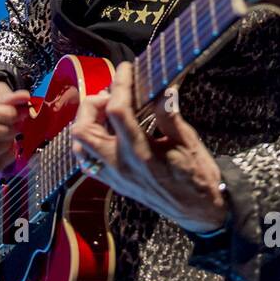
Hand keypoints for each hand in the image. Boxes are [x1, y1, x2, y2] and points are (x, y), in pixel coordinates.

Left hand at [70, 61, 227, 234]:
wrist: (199, 211)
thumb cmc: (197, 176)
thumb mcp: (187, 141)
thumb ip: (168, 114)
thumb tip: (161, 87)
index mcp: (140, 153)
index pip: (117, 110)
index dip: (120, 83)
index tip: (126, 68)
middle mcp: (120, 166)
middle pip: (83, 128)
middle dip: (92, 104)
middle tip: (113, 95)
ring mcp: (113, 177)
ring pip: (80, 145)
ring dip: (87, 123)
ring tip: (107, 112)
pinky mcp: (113, 183)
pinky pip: (87, 160)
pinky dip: (90, 141)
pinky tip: (107, 132)